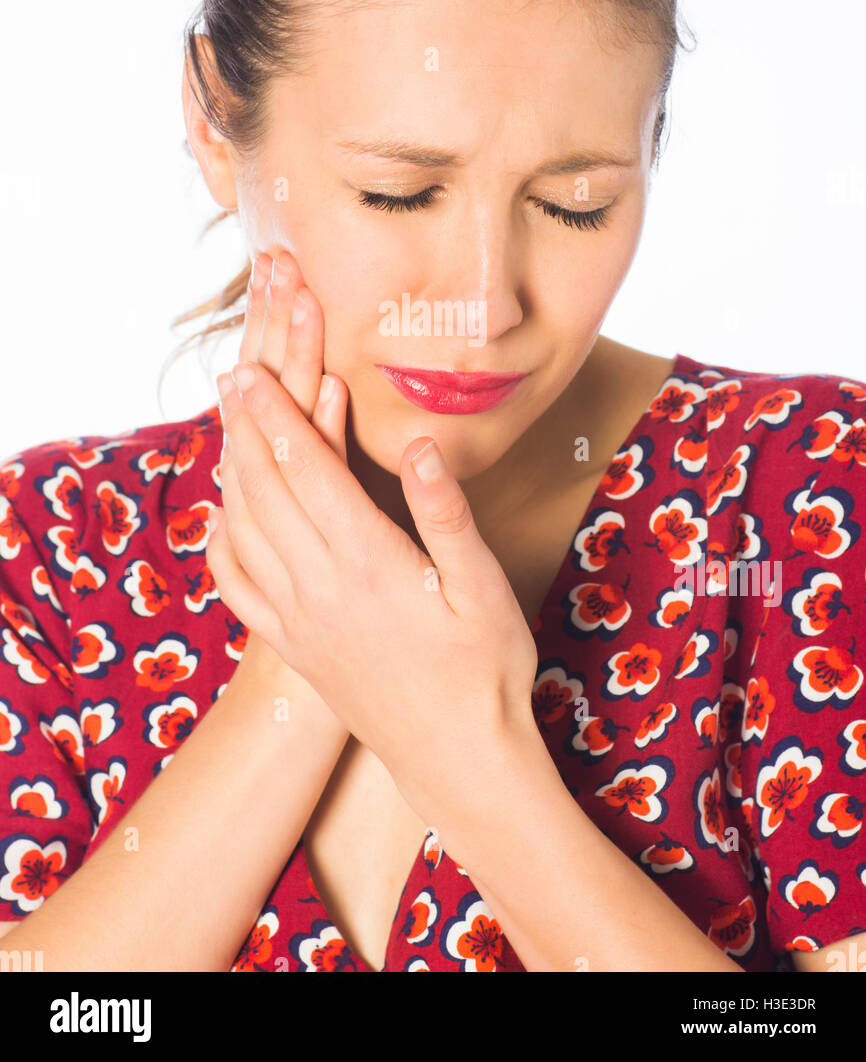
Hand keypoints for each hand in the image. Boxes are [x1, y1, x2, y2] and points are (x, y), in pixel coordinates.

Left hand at [215, 273, 539, 817]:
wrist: (458, 762)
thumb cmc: (486, 671)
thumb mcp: (484, 588)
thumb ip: (445, 513)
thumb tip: (418, 444)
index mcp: (368, 563)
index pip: (308, 470)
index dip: (280, 414)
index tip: (256, 371)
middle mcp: (319, 588)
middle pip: (267, 490)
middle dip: (247, 426)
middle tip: (233, 375)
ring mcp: (298, 620)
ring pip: (245, 531)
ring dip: (233, 472)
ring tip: (228, 428)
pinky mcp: (293, 647)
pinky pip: (240, 586)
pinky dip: (223, 541)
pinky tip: (224, 518)